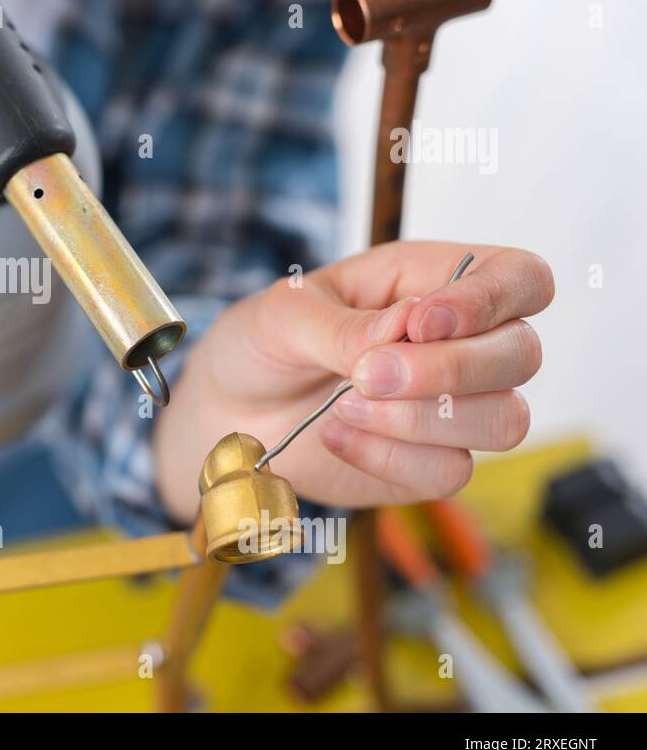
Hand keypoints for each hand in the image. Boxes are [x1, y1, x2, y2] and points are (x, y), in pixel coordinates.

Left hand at [154, 242, 554, 519]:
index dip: (492, 299)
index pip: (520, 278)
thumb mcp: (284, 316)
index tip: (423, 324)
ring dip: (420, 419)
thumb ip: (342, 324)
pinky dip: (389, 457)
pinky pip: (452, 471)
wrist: (227, 412)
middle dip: (447, 370)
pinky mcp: (430, 462)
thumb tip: (402, 330)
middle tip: (363, 376)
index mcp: (432, 282)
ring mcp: (452, 408)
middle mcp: (460, 343)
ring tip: (342, 406)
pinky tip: (336, 436)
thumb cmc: (261, 344)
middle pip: (522, 353)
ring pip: (504, 419)